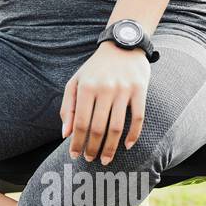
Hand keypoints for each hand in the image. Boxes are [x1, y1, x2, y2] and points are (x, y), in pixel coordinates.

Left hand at [60, 41, 150, 164]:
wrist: (122, 45)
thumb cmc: (95, 68)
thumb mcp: (76, 82)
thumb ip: (68, 107)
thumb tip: (66, 134)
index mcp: (85, 87)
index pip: (80, 122)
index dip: (77, 142)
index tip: (75, 155)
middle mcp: (104, 89)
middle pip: (98, 128)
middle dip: (93, 148)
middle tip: (90, 160)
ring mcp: (123, 90)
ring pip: (116, 127)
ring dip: (110, 147)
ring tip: (105, 159)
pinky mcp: (140, 90)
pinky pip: (138, 118)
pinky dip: (133, 135)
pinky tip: (127, 146)